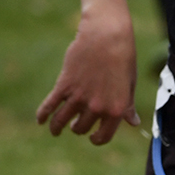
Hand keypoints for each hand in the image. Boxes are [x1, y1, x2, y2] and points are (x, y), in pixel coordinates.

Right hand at [36, 12, 140, 144]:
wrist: (107, 36)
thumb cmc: (122, 57)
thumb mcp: (129, 84)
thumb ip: (128, 106)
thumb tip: (133, 123)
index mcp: (116, 109)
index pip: (103, 136)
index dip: (96, 139)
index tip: (91, 137)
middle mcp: (97, 107)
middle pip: (81, 128)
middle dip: (77, 128)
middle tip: (74, 126)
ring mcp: (79, 96)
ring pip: (62, 120)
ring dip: (57, 127)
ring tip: (55, 130)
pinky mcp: (64, 84)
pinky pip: (50, 105)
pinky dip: (43, 115)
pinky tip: (40, 121)